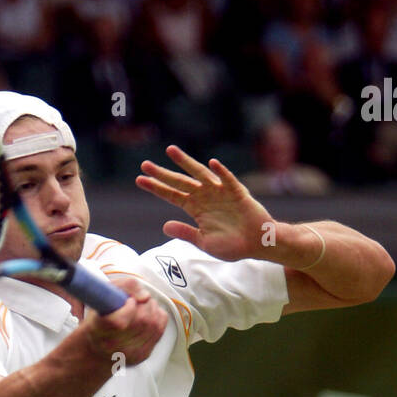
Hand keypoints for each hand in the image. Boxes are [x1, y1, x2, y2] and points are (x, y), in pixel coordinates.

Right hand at [83, 276, 167, 366]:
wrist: (97, 351)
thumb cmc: (99, 320)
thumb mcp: (101, 296)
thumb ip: (123, 286)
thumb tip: (145, 296)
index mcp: (97, 330)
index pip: (119, 322)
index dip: (129, 308)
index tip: (129, 301)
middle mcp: (113, 346)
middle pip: (142, 320)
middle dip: (144, 303)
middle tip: (136, 301)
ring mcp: (130, 353)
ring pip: (153, 323)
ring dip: (152, 308)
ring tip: (141, 307)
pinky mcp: (143, 355)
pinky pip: (160, 329)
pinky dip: (157, 317)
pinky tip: (147, 316)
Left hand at [136, 145, 271, 262]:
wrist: (257, 244)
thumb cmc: (232, 245)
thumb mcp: (204, 242)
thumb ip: (186, 233)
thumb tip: (164, 226)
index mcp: (196, 209)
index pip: (172, 195)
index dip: (156, 188)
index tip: (140, 180)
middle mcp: (205, 197)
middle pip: (180, 182)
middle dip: (163, 173)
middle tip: (145, 164)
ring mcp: (220, 193)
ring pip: (200, 174)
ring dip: (186, 163)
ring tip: (170, 151)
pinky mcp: (237, 193)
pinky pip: (228, 180)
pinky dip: (221, 172)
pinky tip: (212, 163)